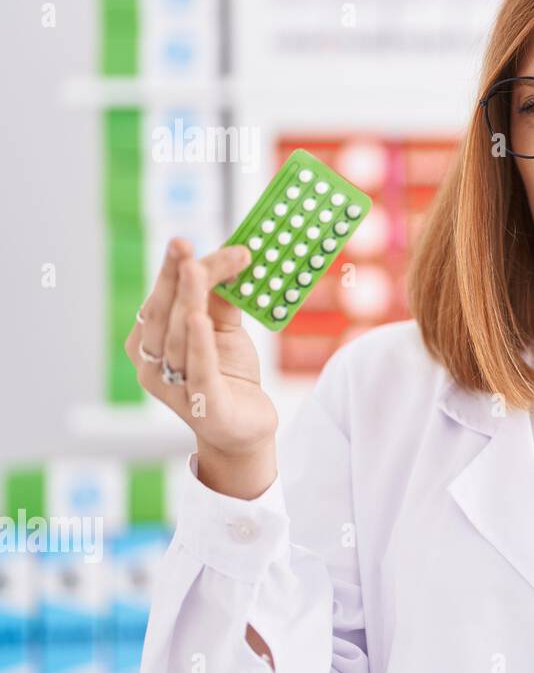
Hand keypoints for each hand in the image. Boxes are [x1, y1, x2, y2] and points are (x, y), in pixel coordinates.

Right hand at [124, 238, 277, 498]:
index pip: (160, 300)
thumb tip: (230, 257)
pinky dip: (198, 343)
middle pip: (164, 315)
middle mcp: (152, 366)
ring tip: (196, 269)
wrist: (245, 429)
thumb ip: (220, 299)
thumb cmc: (228, 375)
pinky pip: (198, 369)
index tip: (185, 242)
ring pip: (178, 338)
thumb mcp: (225, 331)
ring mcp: (174, 388)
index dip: (173, 271)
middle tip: (184, 247)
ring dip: (188, 300)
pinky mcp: (204, 406)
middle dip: (174, 278)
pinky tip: (200, 319)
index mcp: (150, 343)